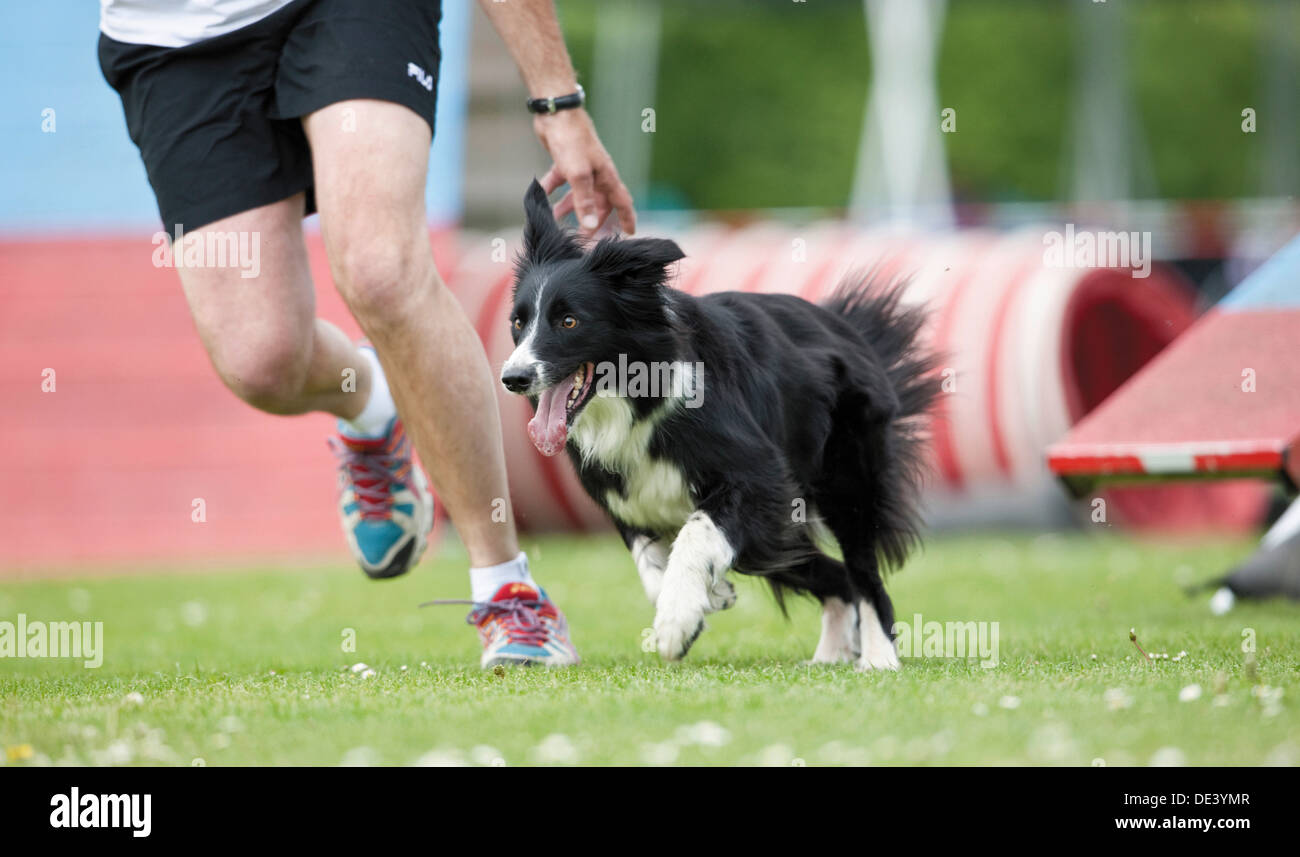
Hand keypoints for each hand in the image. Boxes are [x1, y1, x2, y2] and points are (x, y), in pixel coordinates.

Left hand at [533, 109, 636, 236]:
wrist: (556, 112)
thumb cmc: (572, 140)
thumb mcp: (578, 174)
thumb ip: (584, 201)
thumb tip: (590, 225)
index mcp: (607, 177)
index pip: (623, 202)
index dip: (628, 218)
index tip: (630, 234)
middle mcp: (597, 174)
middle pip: (599, 203)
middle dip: (592, 219)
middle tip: (582, 236)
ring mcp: (581, 167)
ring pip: (578, 194)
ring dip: (569, 208)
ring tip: (556, 220)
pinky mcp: (565, 162)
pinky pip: (559, 182)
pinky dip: (551, 190)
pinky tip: (539, 196)